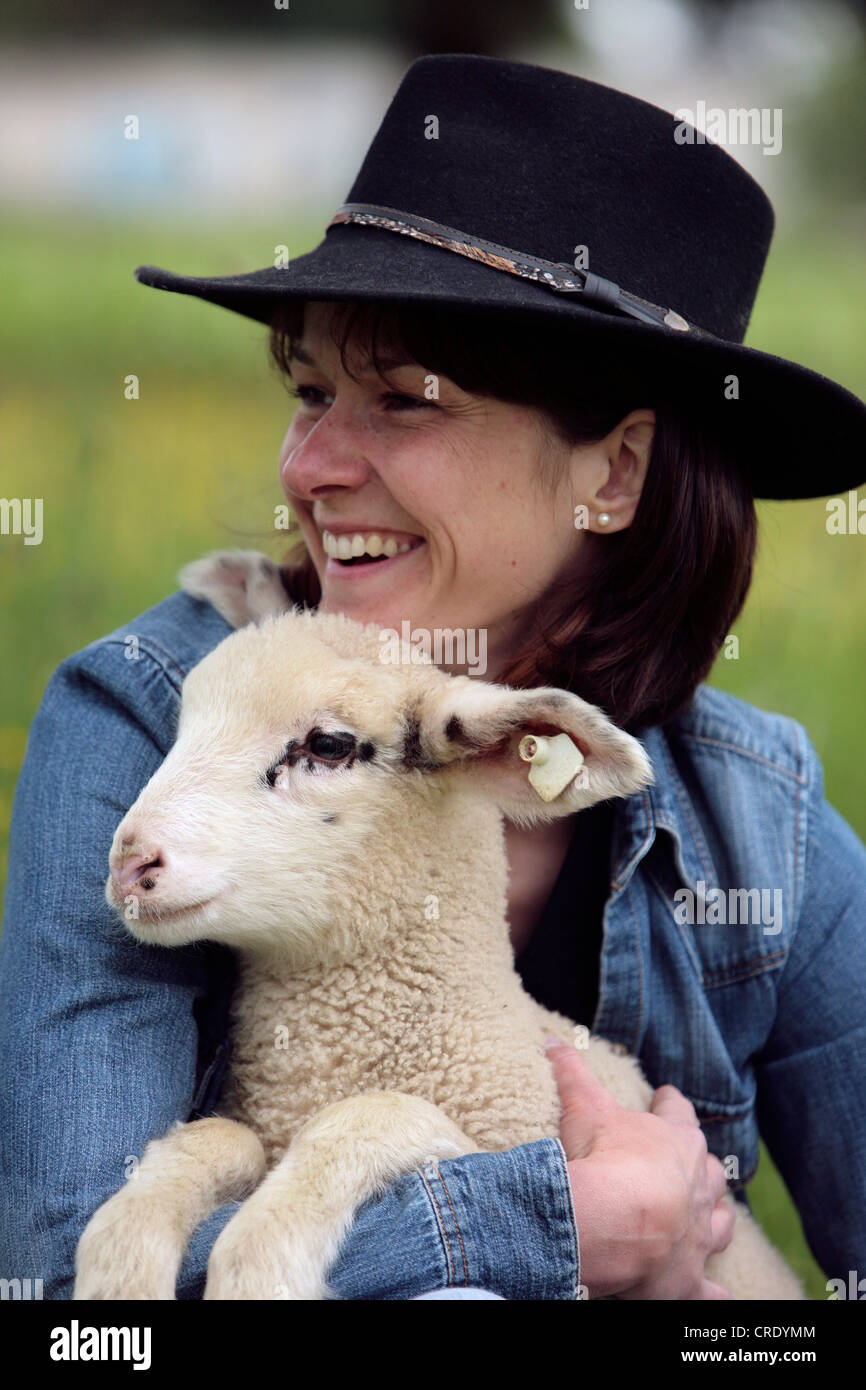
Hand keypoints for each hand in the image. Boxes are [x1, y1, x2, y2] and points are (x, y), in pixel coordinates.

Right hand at [545, 1041, 734, 1299]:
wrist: (616, 1224)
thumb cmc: (607, 1159)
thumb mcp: (585, 1108)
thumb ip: (571, 1073)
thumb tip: (552, 1039)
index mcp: (677, 1141)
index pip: (679, 1112)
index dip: (671, 1103)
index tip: (666, 1096)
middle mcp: (698, 1186)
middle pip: (710, 1170)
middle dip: (701, 1166)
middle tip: (690, 1162)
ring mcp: (697, 1235)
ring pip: (721, 1224)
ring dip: (716, 1219)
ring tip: (711, 1217)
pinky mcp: (689, 1280)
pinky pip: (711, 1291)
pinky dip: (713, 1293)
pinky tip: (717, 1294)